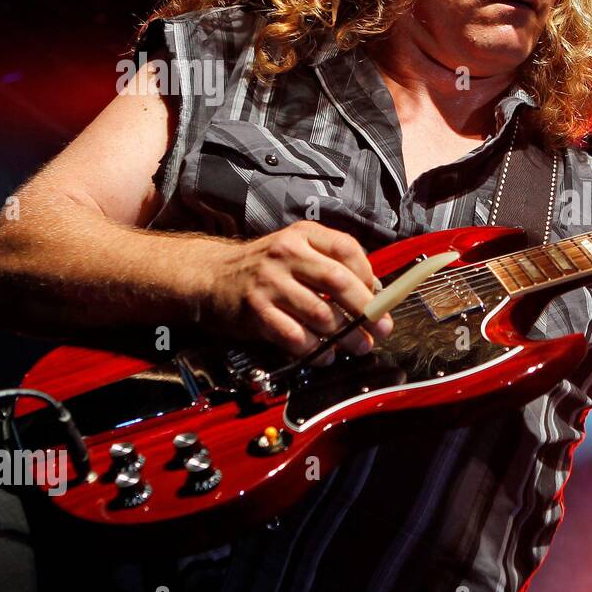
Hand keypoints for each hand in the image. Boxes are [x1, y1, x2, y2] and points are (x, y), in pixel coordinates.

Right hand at [199, 220, 393, 358]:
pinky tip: (324, 355)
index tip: (378, 298)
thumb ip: (330, 264)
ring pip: (320, 313)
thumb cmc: (264, 268)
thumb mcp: (296, 250)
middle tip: (380, 329)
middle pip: (338, 282)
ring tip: (358, 346)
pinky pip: (295, 336)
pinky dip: (315, 349)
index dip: (369, 276)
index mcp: (303, 236)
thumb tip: (373, 293)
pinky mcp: (257, 310)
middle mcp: (287, 253)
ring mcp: (270, 282)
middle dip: (366, 310)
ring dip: (345, 335)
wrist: (211, 277)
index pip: (347, 250)